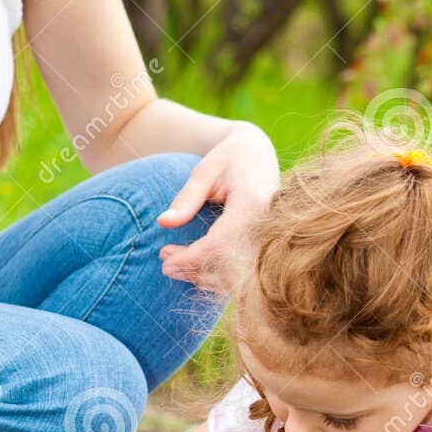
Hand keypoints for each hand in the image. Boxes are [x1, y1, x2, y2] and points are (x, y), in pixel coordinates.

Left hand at [156, 124, 279, 291]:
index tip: (165, 260)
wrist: (259, 154)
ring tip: (176, 266)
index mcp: (252, 204)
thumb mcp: (204, 172)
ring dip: (204, 277)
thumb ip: (186, 198)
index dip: (190, 258)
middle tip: (165, 265)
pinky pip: (243, 271)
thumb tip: (163, 222)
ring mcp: (269, 238)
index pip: (219, 243)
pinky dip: (218, 276)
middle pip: (229, 265)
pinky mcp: (266, 245)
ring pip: (237, 274)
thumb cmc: (229, 158)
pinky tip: (196, 268)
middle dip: (194, 270)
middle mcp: (265, 226)